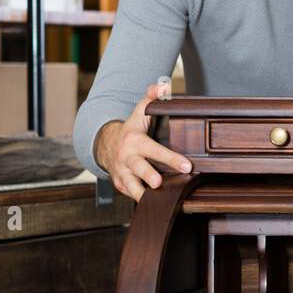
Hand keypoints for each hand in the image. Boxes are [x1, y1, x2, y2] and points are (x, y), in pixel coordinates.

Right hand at [93, 83, 191, 201]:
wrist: (106, 145)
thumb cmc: (131, 130)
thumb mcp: (139, 112)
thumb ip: (151, 97)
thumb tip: (164, 85)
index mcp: (135, 141)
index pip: (155, 150)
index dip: (171, 158)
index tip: (187, 165)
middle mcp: (127, 159)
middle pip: (139, 169)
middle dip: (149, 176)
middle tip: (159, 184)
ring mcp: (123, 174)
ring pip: (132, 187)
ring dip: (143, 194)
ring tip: (156, 202)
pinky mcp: (121, 186)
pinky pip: (131, 195)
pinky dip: (141, 200)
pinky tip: (155, 206)